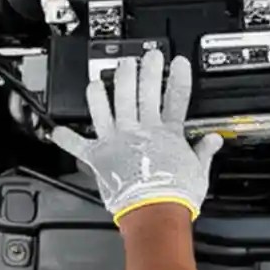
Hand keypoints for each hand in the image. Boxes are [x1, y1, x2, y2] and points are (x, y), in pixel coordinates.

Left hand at [50, 50, 223, 223]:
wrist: (155, 213)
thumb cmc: (175, 196)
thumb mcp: (199, 171)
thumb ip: (203, 151)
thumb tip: (213, 140)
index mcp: (166, 133)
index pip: (175, 97)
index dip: (178, 77)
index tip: (179, 62)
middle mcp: (140, 130)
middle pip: (140, 92)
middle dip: (142, 70)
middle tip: (141, 56)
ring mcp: (118, 140)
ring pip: (107, 107)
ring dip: (103, 91)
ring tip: (99, 78)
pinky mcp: (100, 157)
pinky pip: (78, 145)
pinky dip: (66, 139)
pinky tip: (56, 131)